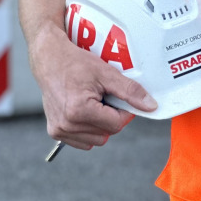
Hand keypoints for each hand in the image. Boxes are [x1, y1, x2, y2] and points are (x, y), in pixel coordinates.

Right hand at [30, 27, 157, 150]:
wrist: (49, 59)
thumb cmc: (75, 63)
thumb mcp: (106, 73)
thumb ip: (130, 91)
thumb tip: (150, 106)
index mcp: (79, 111)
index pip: (117, 124)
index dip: (123, 111)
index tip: (118, 97)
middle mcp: (67, 124)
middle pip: (107, 134)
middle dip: (110, 117)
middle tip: (102, 97)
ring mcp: (59, 130)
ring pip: (96, 140)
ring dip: (100, 124)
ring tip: (91, 103)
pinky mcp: (54, 132)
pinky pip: (83, 141)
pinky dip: (88, 129)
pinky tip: (83, 110)